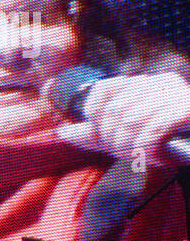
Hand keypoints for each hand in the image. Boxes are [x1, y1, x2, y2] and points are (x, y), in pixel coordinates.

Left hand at [55, 73, 189, 164]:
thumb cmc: (169, 144)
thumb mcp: (128, 137)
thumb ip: (97, 134)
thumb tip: (63, 133)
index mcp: (144, 84)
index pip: (103, 90)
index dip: (95, 116)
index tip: (104, 138)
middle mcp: (160, 82)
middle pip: (114, 110)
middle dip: (113, 140)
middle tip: (127, 154)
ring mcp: (177, 94)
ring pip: (130, 121)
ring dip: (129, 147)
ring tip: (140, 157)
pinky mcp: (188, 108)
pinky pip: (154, 129)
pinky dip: (146, 148)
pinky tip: (152, 156)